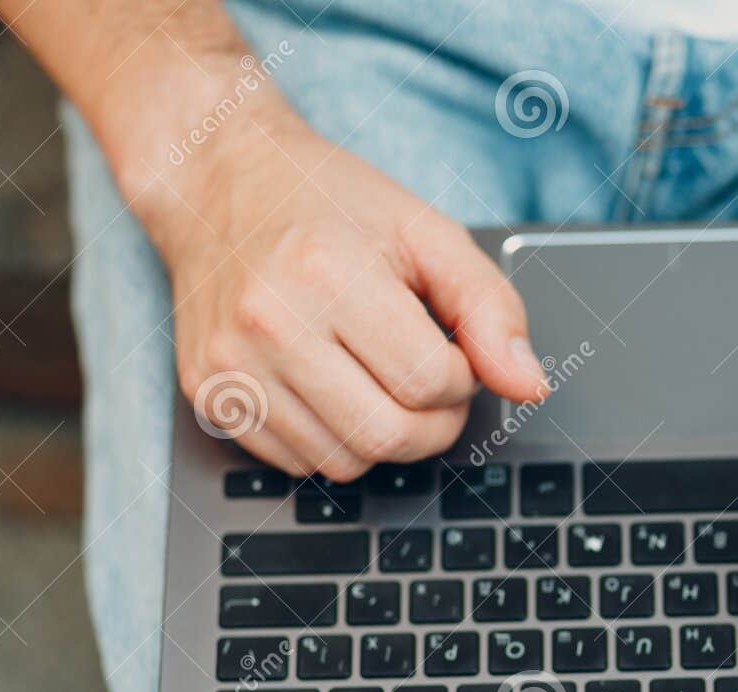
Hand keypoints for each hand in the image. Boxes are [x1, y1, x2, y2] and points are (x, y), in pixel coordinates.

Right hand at [137, 102, 546, 479]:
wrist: (216, 181)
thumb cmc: (327, 202)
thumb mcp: (425, 231)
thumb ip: (489, 307)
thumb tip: (529, 386)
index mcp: (327, 273)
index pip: (431, 382)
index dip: (463, 377)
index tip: (453, 350)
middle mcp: (268, 323)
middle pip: (388, 436)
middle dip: (433, 424)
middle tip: (432, 383)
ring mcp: (230, 366)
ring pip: (344, 463)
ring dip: (383, 437)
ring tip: (379, 378)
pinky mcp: (208, 394)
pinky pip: (296, 464)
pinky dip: (332, 440)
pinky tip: (330, 387)